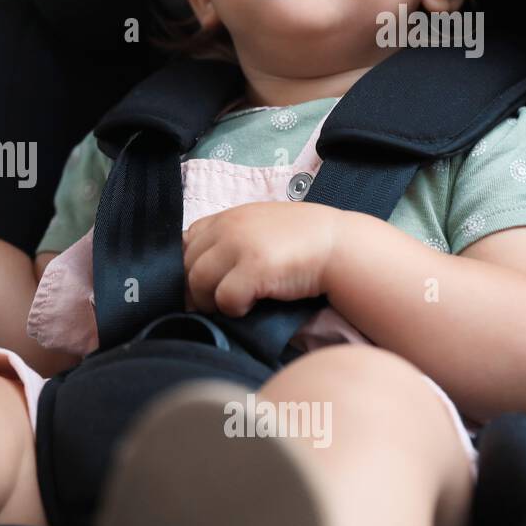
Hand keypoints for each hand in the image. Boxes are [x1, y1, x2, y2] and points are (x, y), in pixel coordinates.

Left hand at [182, 202, 345, 317]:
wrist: (341, 246)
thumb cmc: (302, 242)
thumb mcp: (260, 228)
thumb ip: (231, 238)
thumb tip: (201, 271)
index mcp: (228, 216)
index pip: (184, 242)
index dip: (187, 266)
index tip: (201, 284)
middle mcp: (229, 227)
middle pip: (186, 264)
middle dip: (195, 289)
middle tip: (212, 303)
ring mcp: (240, 246)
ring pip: (198, 282)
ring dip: (211, 301)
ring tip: (233, 305)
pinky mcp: (255, 268)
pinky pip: (224, 298)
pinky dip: (233, 309)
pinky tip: (251, 306)